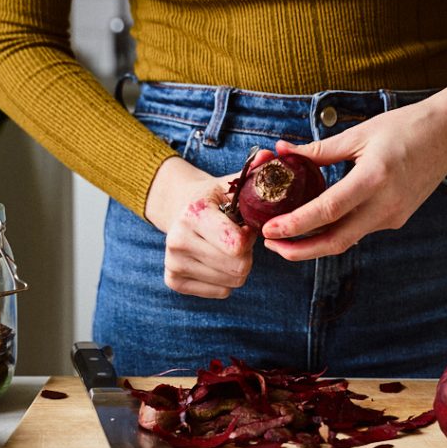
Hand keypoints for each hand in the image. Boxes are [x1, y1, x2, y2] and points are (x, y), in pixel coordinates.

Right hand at [144, 150, 272, 297]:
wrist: (179, 208)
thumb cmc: (215, 198)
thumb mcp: (232, 182)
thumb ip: (255, 171)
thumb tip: (273, 155)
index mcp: (194, 213)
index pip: (236, 245)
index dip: (250, 236)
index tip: (244, 224)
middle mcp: (178, 239)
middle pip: (239, 267)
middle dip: (246, 253)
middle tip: (238, 237)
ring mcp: (173, 262)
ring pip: (232, 282)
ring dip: (238, 266)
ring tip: (226, 246)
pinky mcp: (173, 280)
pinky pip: (221, 292)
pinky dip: (226, 279)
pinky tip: (216, 259)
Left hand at [260, 79, 446, 260]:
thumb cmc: (404, 128)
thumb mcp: (359, 134)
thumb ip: (319, 150)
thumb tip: (283, 150)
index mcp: (374, 177)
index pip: (328, 211)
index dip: (296, 224)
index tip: (271, 230)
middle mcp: (386, 204)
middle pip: (336, 241)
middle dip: (299, 250)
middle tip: (271, 244)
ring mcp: (393, 216)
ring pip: (346, 239)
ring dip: (314, 243)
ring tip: (285, 237)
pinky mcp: (396, 219)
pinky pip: (359, 230)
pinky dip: (334, 230)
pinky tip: (315, 224)